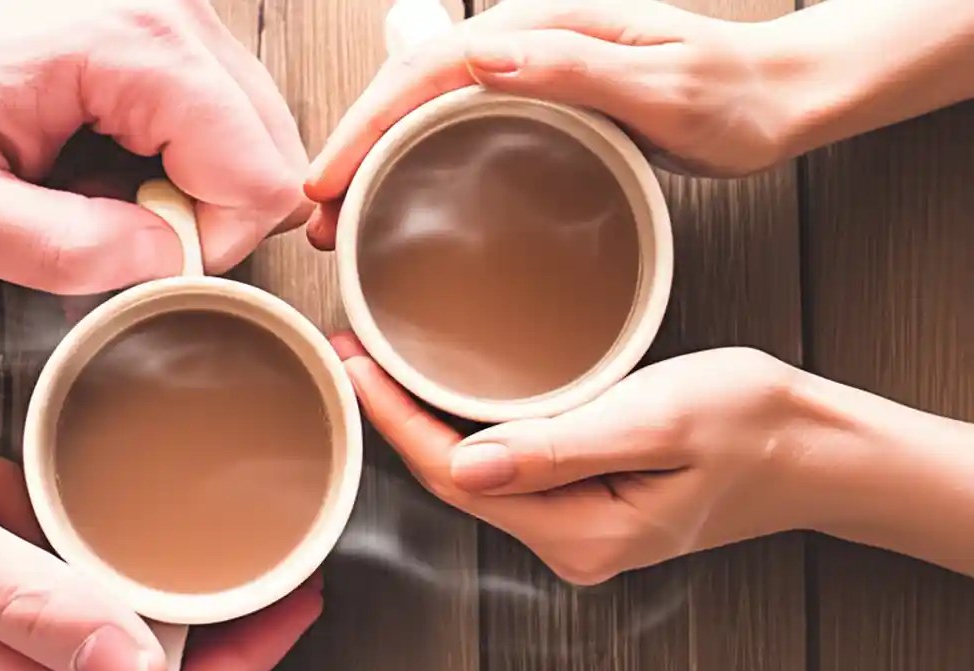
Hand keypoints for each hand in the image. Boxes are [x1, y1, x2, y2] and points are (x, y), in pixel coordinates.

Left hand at [0, 0, 308, 293]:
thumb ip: (60, 251)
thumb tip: (164, 261)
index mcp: (139, 48)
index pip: (263, 179)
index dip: (212, 243)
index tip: (139, 250)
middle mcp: (178, 14)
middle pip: (276, 154)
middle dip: (213, 213)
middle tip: (122, 218)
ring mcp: (179, 10)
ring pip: (255, 134)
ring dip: (197, 183)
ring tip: (109, 182)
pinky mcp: (167, 21)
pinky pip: (222, 112)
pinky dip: (182, 152)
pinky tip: (115, 152)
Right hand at [0, 383, 320, 670]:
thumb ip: (27, 604)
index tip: (287, 608)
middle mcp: (3, 666)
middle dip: (232, 639)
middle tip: (293, 571)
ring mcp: (1, 622)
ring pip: (123, 638)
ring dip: (194, 603)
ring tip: (262, 550)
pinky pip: (85, 587)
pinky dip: (137, 565)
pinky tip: (172, 527)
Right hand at [304, 0, 801, 248]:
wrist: (776, 96)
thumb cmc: (732, 95)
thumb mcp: (663, 85)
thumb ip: (575, 66)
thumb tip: (481, 55)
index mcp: (543, 30)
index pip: (427, 69)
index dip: (366, 124)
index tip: (327, 179)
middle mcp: (526, 44)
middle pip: (409, 88)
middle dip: (352, 148)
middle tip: (318, 216)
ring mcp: (530, 73)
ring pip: (424, 108)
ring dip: (373, 158)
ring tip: (341, 216)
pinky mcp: (539, 103)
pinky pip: (455, 126)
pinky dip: (413, 160)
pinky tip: (399, 194)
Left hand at [331, 335, 811, 584]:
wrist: (816, 445)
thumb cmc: (751, 423)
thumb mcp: (656, 422)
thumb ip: (560, 448)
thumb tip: (466, 465)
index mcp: (578, 532)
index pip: (454, 476)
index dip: (394, 420)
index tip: (354, 363)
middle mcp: (569, 542)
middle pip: (454, 480)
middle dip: (397, 418)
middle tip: (356, 351)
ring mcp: (579, 527)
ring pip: (478, 474)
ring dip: (429, 422)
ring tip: (385, 364)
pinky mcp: (590, 503)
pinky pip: (511, 468)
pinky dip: (472, 428)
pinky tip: (451, 393)